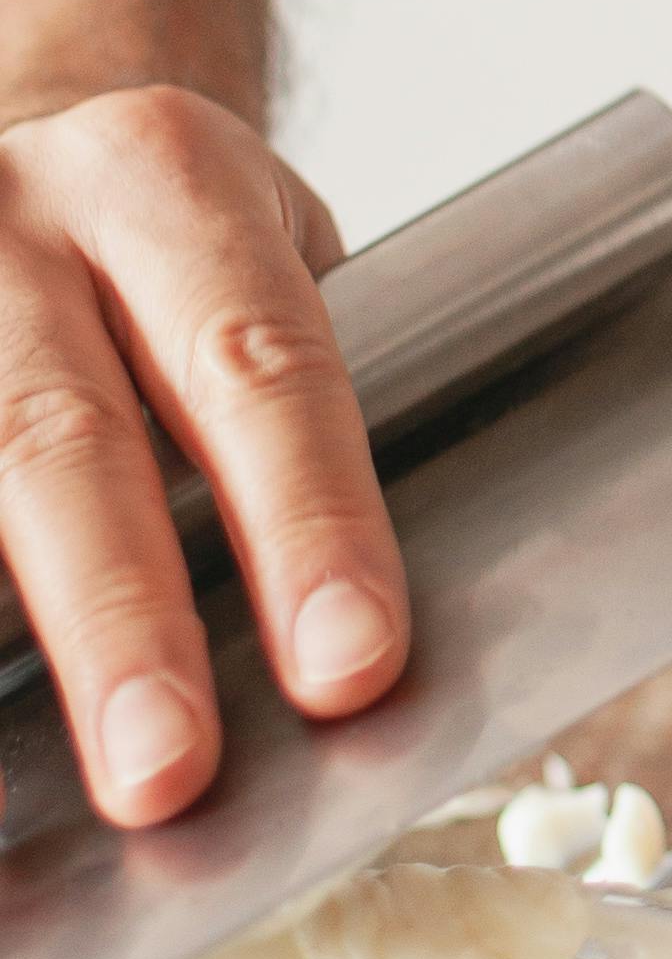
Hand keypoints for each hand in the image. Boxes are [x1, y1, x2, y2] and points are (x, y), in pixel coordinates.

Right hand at [0, 89, 406, 824]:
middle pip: (62, 437)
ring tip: (49, 794)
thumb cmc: (167, 261)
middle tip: (169, 770)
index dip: (307, 519)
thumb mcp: (246, 258)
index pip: (258, 363)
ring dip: (21, 642)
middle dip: (120, 617)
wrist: (20, 163)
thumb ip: (272, 408)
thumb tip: (338, 641)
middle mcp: (10, 219)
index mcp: (164, 181)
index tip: (350, 664)